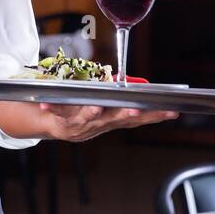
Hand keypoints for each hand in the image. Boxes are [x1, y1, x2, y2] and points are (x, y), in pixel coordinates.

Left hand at [39, 103, 178, 142]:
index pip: (138, 118)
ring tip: (96, 107)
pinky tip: (45, 104)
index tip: (170, 110)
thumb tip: (141, 87)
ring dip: (93, 112)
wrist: (58, 126)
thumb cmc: (87, 113)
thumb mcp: (111, 109)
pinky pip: (56, 111)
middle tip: (135, 110)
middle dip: (126, 114)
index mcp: (114, 118)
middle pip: (115, 118)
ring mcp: (81, 122)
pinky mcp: (62, 119)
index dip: (154, 116)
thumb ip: (126, 101)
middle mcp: (100, 122)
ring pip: (88, 116)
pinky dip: (52, 106)